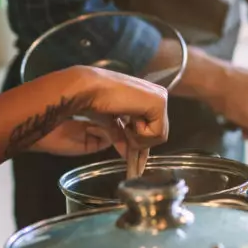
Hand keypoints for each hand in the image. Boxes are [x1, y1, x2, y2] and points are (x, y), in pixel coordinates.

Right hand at [28, 66, 168, 155]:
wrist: (88, 89)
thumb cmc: (94, 103)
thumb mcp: (111, 125)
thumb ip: (122, 138)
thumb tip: (128, 155)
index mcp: (145, 98)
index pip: (153, 128)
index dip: (141, 145)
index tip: (132, 157)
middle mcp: (156, 95)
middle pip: (157, 134)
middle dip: (139, 143)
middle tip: (125, 132)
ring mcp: (160, 98)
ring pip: (159, 135)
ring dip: (138, 138)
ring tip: (124, 125)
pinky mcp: (159, 103)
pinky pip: (157, 133)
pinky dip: (141, 135)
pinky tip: (129, 123)